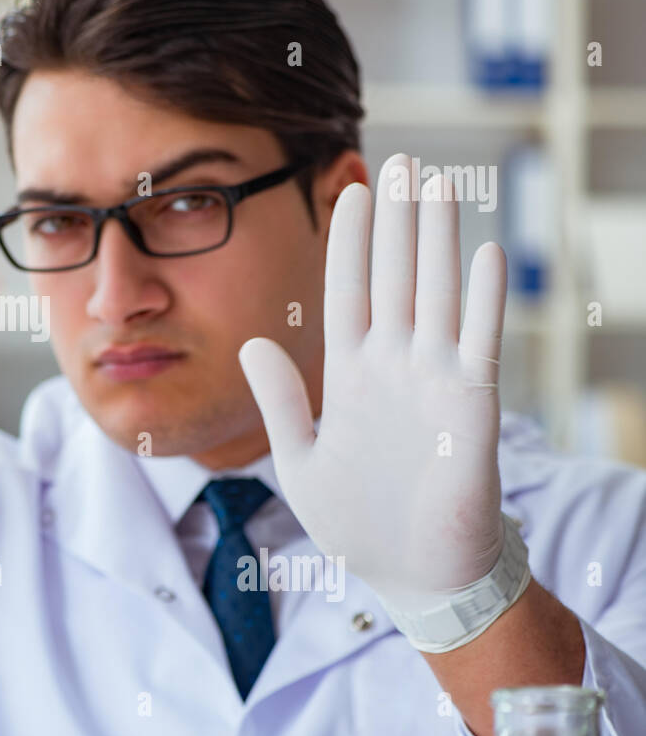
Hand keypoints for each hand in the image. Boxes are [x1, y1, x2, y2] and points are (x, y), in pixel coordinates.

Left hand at [237, 153, 508, 610]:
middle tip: (401, 160)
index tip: (349, 192)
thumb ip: (279, 399)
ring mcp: (435, 380)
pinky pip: (479, 344)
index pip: (348, 292)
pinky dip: (482, 302)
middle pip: (394, 277)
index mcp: (350, 374)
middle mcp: (394, 365)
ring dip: (438, 239)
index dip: (349, 243)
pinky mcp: (472, 406)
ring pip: (436, 293)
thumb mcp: (299, 458)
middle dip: (397, 220)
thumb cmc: (358, 521)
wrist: (414, 575)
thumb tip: (251, 341)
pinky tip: (484, 255)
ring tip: (438, 183)